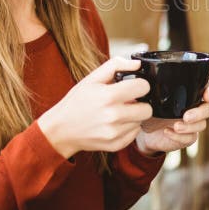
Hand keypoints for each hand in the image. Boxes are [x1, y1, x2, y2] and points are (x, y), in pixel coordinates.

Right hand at [38, 57, 152, 158]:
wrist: (61, 129)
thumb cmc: (77, 101)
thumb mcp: (92, 78)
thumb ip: (116, 65)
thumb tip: (137, 64)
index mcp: (108, 96)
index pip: (143, 87)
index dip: (140, 85)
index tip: (133, 86)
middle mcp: (113, 116)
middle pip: (147, 109)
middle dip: (140, 103)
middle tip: (127, 101)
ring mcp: (114, 133)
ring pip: (141, 121)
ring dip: (133, 116)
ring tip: (118, 112)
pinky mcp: (115, 145)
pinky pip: (134, 134)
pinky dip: (128, 128)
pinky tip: (115, 123)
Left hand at [135, 80, 208, 155]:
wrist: (145, 132)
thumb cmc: (151, 110)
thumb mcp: (151, 97)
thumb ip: (151, 88)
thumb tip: (143, 80)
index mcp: (190, 94)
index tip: (206, 96)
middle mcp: (195, 108)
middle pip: (208, 109)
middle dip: (199, 113)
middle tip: (185, 116)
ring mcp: (193, 124)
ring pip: (202, 125)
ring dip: (189, 126)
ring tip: (176, 126)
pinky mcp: (188, 138)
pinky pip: (190, 138)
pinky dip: (179, 136)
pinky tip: (167, 132)